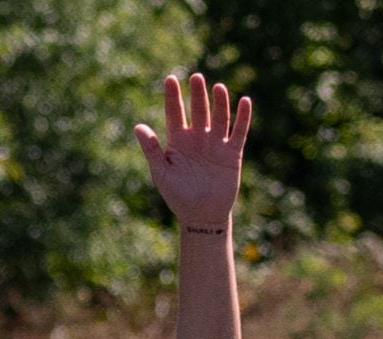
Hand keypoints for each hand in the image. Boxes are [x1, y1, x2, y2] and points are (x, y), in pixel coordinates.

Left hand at [135, 72, 250, 229]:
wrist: (200, 216)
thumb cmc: (177, 196)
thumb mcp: (161, 172)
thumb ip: (151, 149)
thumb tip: (138, 126)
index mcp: (178, 142)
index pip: (174, 114)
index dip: (172, 97)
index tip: (170, 79)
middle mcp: (198, 138)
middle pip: (198, 111)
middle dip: (197, 95)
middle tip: (195, 78)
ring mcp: (215, 143)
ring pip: (219, 117)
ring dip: (219, 102)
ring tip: (216, 87)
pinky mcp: (231, 152)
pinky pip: (238, 131)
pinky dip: (242, 117)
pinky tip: (244, 101)